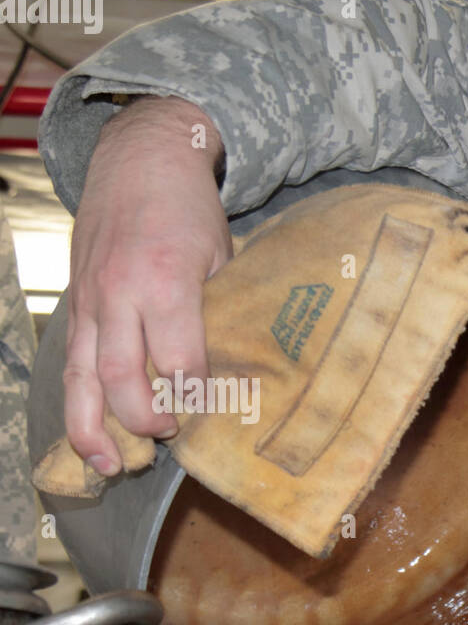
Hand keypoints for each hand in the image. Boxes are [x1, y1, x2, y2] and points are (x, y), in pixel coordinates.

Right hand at [62, 96, 231, 473]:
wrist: (139, 158)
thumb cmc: (189, 209)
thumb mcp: (222, 256)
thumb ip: (221, 311)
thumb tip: (238, 370)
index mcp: (165, 281)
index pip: (179, 359)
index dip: (194, 396)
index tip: (210, 416)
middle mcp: (119, 294)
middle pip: (124, 376)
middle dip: (144, 419)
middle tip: (167, 438)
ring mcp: (90, 299)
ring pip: (84, 376)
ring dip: (93, 428)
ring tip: (109, 466)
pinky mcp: (76, 303)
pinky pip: (72, 361)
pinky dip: (78, 401)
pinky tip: (87, 433)